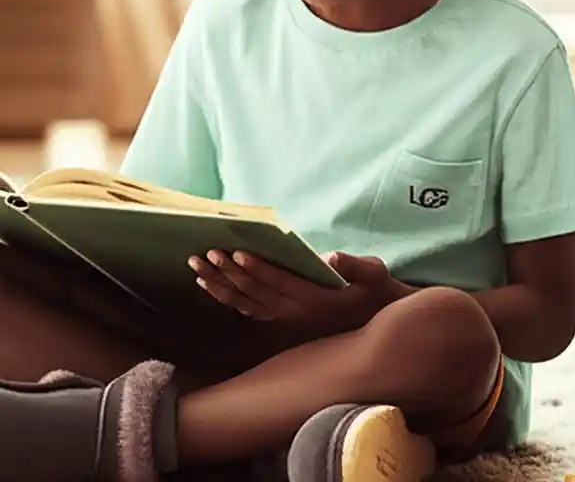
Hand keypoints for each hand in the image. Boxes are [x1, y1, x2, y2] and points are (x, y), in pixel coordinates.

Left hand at [189, 249, 403, 336]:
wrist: (375, 321)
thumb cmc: (375, 290)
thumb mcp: (375, 273)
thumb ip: (356, 266)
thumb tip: (332, 258)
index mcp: (316, 299)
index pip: (282, 282)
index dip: (259, 268)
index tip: (238, 252)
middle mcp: (296, 313)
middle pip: (256, 292)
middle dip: (230, 272)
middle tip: (207, 254)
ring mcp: (286, 320)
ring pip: (245, 303)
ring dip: (221, 285)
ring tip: (198, 267)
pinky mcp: (280, 321)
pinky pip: (247, 310)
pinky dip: (227, 298)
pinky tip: (210, 285)